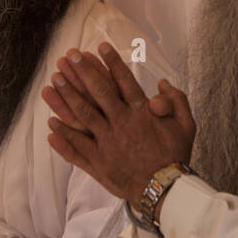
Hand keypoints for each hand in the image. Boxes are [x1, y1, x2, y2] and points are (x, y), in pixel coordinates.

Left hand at [42, 42, 194, 203]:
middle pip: (98, 92)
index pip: (123, 80)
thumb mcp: (186, 125)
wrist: (164, 191)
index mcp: (141, 113)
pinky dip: (63, 137)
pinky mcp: (98, 163)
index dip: (111, 62)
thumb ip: (176, 100)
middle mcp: (121, 124)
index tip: (99, 46)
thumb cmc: (176, 157)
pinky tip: (50, 124)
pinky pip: (76, 148)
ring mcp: (107, 143)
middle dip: (82, 71)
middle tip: (69, 56)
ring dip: (66, 97)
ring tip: (53, 81)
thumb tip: (162, 82)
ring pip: (82, 115)